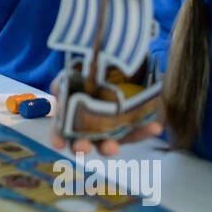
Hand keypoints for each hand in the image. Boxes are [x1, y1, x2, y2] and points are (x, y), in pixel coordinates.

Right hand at [45, 75, 161, 155]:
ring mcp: (111, 130)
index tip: (57, 143)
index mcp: (71, 113)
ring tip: (112, 146)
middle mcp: (89, 127)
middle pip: (82, 142)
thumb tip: (58, 88)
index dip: (57, 136)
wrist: (128, 65)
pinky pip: (137, 132)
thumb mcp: (76, 71)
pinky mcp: (132, 129)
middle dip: (81, 146)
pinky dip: (145, 130)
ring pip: (108, 144)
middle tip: (83, 146)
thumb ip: (66, 80)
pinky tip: (154, 127)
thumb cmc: (95, 70)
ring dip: (109, 147)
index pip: (61, 129)